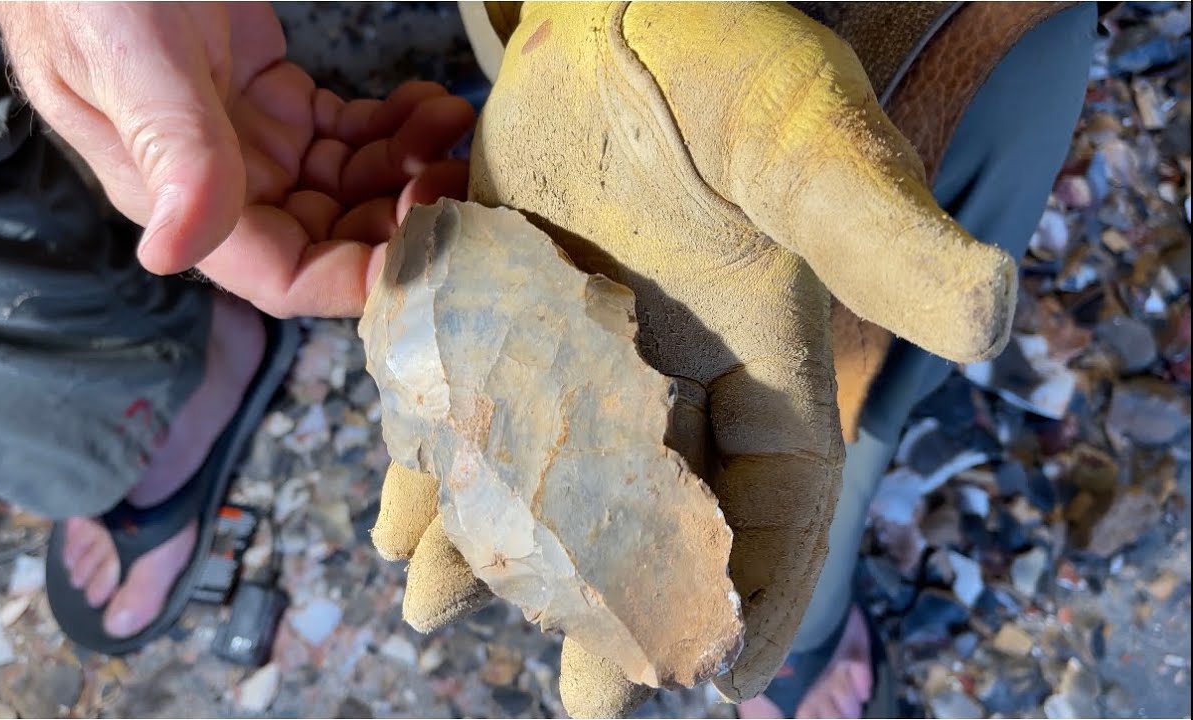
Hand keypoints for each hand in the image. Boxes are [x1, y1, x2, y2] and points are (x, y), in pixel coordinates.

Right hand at [0, 2, 473, 316]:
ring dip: (408, 166)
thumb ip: (171, 149)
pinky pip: (349, 133)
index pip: (283, 276)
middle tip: (456, 175)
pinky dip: (395, 126)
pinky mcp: (276, 98)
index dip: (359, 279)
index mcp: (180, 198)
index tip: (430, 251)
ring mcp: (253, 142)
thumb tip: (172, 256)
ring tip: (450, 124)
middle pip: (333, 239)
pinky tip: (426, 104)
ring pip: (350, 185)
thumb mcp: (133, 61)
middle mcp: (222, 185)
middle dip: (401, 219)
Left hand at [374, 3, 1016, 716]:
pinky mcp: (506, 315)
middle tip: (587, 695)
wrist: (621, 9)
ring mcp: (582, 349)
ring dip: (495, 543)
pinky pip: (469, 410)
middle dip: (618, 600)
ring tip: (432, 607)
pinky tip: (393, 516)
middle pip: (652, 512)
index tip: (725, 674)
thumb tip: (990, 313)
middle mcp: (672, 369)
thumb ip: (874, 224)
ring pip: (544, 474)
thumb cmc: (729, 56)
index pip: (779, 497)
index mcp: (763, 353)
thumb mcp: (803, 134)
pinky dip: (430, 463)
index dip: (763, 586)